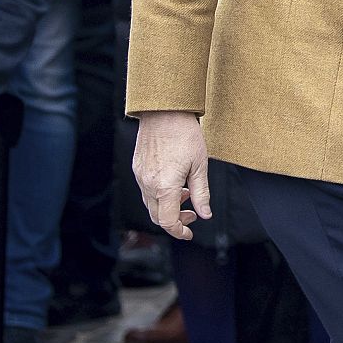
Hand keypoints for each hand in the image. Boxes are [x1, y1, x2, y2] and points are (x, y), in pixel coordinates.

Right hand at [134, 111, 210, 240]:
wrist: (164, 110)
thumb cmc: (184, 133)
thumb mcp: (200, 165)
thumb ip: (201, 193)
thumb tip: (205, 214)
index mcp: (165, 186)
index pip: (168, 221)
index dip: (179, 231)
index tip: (189, 232)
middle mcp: (148, 184)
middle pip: (157, 216)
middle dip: (175, 220)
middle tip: (192, 213)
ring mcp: (140, 175)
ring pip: (151, 203)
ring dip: (167, 206)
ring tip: (185, 194)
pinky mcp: (138, 167)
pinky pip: (146, 189)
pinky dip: (159, 194)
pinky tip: (174, 182)